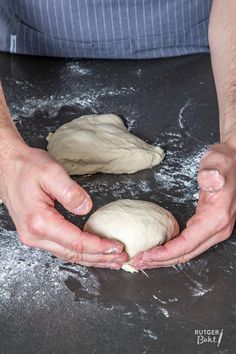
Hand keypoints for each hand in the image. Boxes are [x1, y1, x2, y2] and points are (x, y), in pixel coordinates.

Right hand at [0, 143, 126, 268]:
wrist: (6, 165)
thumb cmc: (26, 167)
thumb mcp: (51, 172)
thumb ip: (70, 192)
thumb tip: (87, 208)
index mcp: (39, 221)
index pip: (75, 242)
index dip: (99, 246)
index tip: (117, 247)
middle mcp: (34, 235)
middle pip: (73, 254)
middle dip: (99, 258)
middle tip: (121, 260)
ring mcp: (33, 237)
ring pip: (67, 254)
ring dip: (91, 258)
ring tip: (111, 260)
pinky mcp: (36, 234)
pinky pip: (62, 248)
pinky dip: (80, 252)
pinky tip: (92, 252)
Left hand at [132, 143, 235, 268]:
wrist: (233, 160)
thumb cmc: (223, 161)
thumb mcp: (218, 163)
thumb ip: (213, 174)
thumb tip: (211, 180)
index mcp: (217, 217)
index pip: (187, 244)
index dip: (165, 253)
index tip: (145, 256)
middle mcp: (218, 228)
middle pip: (186, 254)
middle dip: (161, 260)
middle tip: (138, 262)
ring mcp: (214, 229)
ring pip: (188, 252)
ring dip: (165, 258)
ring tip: (144, 260)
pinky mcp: (209, 226)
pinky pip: (188, 244)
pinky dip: (172, 250)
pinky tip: (159, 250)